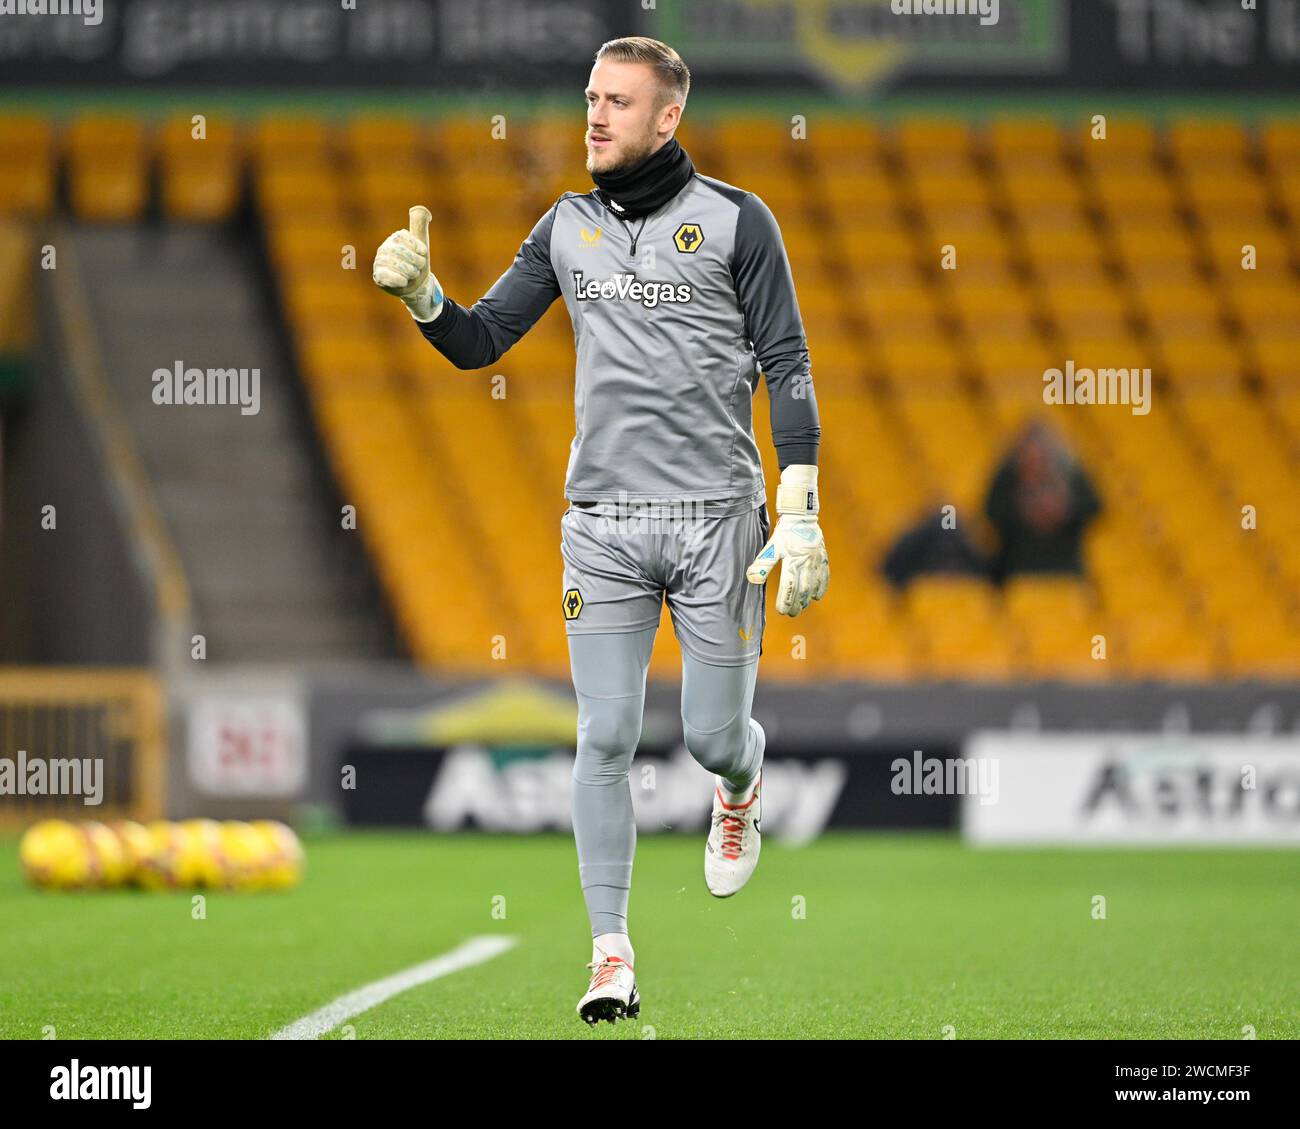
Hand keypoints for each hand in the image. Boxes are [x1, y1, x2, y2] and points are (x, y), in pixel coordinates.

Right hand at [372, 205, 443, 321]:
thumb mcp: (421, 244)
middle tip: (420, 267)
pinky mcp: (378, 276)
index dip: (415, 246)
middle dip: (415, 261)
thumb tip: (421, 209)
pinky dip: (399, 280)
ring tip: (413, 274)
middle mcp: (384, 248)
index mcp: (395, 239)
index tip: (423, 253)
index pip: (402, 237)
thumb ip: (420, 226)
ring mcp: (380, 262)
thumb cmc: (417, 263)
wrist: (415, 285)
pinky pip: (386, 276)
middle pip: (400, 252)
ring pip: (395, 265)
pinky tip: (404, 281)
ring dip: (409, 272)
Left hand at [746, 465, 829, 616]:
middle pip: (803, 589)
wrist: (801, 516)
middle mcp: (806, 562)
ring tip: (802, 607)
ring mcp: (816, 560)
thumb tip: (752, 579)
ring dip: (808, 598)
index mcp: (792, 559)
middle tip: (791, 613)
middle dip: (797, 603)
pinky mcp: (823, 558)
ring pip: (814, 584)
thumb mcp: (771, 546)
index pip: (789, 585)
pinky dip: (821, 587)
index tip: (781, 610)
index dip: (786, 600)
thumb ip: (763, 564)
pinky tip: (817, 596)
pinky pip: (825, 576)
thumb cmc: (784, 532)